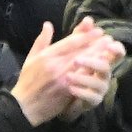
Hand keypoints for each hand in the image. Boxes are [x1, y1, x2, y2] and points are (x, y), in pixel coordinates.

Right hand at [8, 18, 123, 122]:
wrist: (23, 107)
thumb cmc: (27, 81)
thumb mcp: (31, 58)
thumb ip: (41, 41)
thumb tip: (48, 24)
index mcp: (46, 56)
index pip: (69, 42)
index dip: (85, 35)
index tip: (97, 30)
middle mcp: (55, 65)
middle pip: (80, 52)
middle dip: (95, 44)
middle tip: (108, 38)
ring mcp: (61, 78)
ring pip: (83, 64)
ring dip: (97, 56)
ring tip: (108, 50)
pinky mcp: (66, 91)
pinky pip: (81, 79)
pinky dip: (92, 72)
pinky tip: (100, 68)